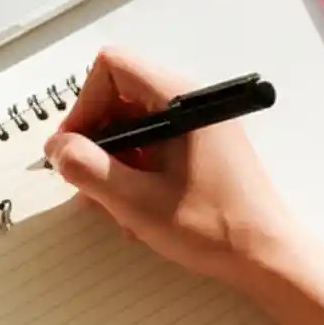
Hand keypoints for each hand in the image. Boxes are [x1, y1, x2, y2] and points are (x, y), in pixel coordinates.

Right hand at [44, 48, 298, 285]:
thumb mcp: (135, 201)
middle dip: (96, 140)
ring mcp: (197, 123)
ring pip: (132, 124)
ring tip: (115, 207)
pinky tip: (136, 210)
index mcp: (179, 100)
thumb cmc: (211, 227)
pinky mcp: (201, 145)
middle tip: (88, 183)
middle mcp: (189, 101)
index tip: (74, 149)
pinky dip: (134, 171)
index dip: (83, 106)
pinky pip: (152, 144)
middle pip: (119, 96)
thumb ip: (87, 168)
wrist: (267, 256)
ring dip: (113, 163)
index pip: (112, 68)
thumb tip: (56, 147)